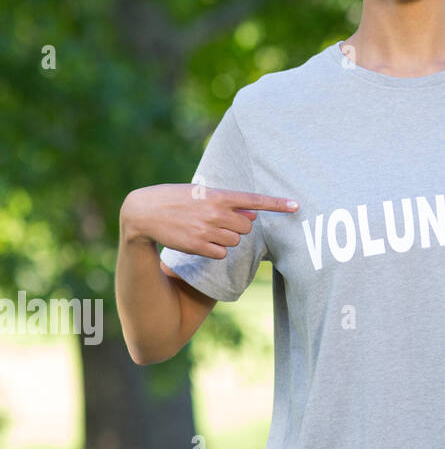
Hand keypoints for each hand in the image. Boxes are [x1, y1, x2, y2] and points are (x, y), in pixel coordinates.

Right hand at [121, 184, 298, 259]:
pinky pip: (221, 254)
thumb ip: (229, 204)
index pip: (255, 200)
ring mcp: (208, 230)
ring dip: (224, 239)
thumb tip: (252, 216)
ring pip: (235, 242)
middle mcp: (217, 212)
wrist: (144, 212)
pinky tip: (198, 241)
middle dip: (238, 227)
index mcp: (219, 195)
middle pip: (247, 228)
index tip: (297, 206)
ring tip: (204, 230)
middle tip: (218, 222)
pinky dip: (213, 251)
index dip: (278, 204)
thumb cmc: (176, 199)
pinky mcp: (199, 246)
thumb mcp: (202, 194)